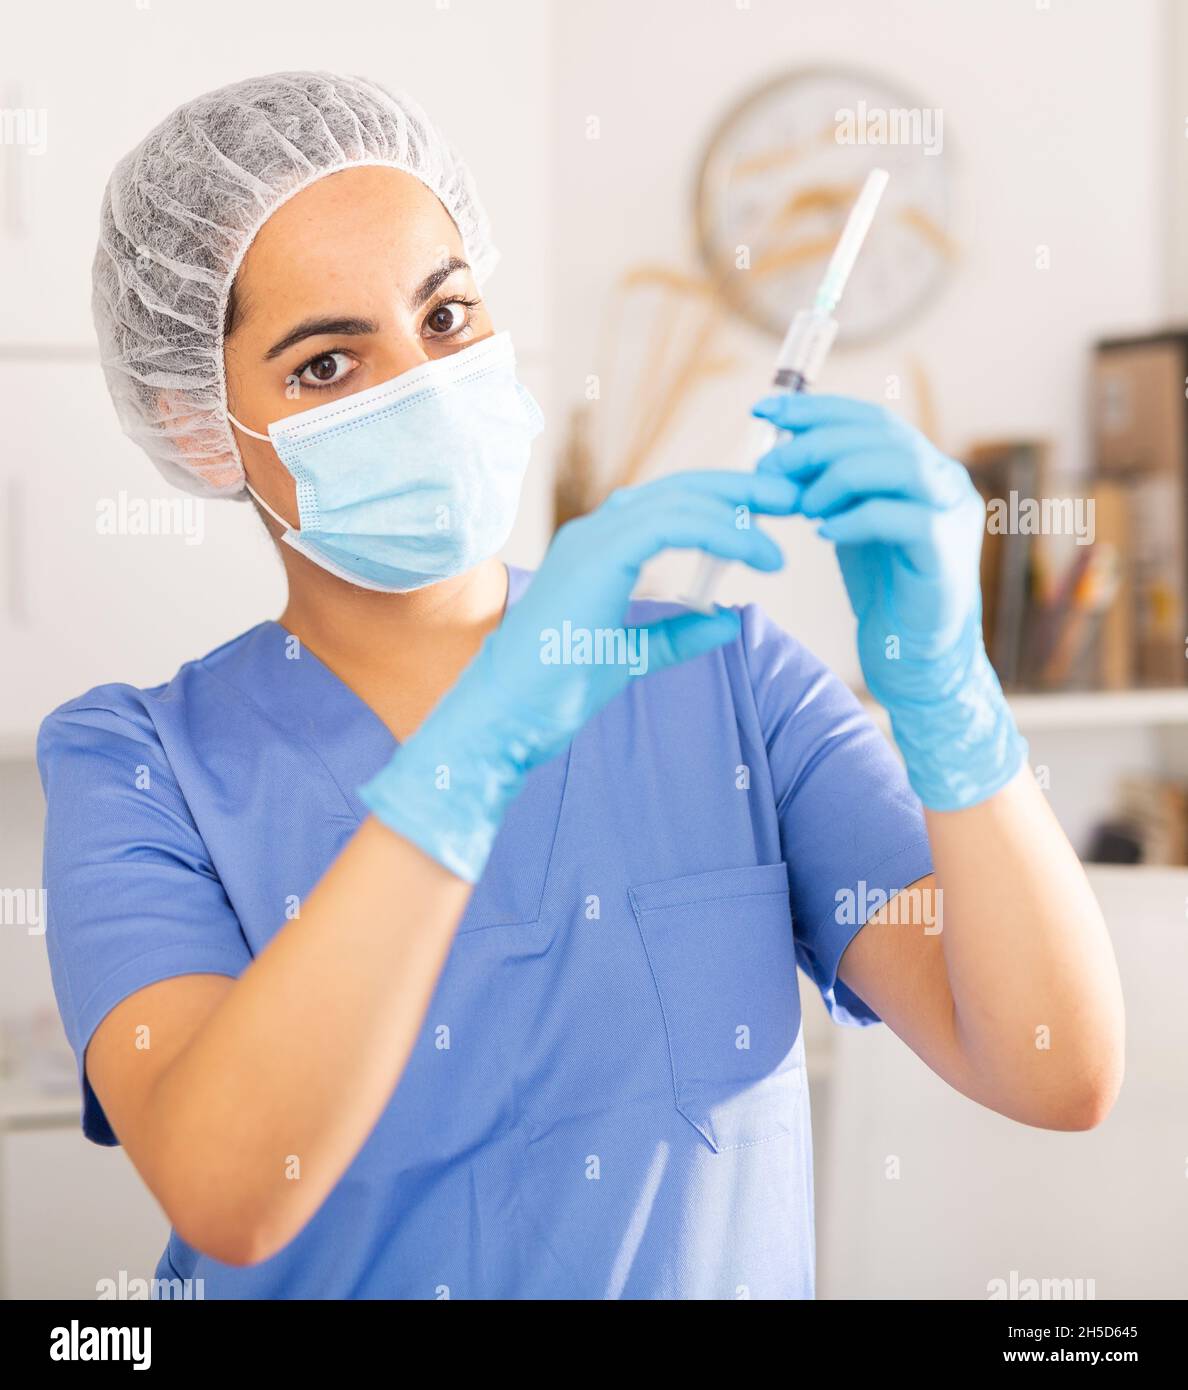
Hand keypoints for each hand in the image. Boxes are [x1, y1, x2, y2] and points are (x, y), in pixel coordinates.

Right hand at [361, 468, 798, 878]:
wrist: (507, 713)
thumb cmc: (553, 689)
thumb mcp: (631, 656)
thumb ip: (677, 636)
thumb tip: (725, 621)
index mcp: (597, 549)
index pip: (670, 505)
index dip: (723, 504)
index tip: (770, 518)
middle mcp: (593, 532)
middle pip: (680, 489)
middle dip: (741, 491)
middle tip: (795, 498)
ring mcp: (591, 539)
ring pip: (679, 499)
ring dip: (738, 507)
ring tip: (786, 523)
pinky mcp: (597, 556)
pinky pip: (671, 525)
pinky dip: (719, 533)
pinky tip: (755, 553)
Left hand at [752, 392, 1026, 810]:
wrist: (917, 654)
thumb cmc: (884, 587)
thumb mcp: (849, 520)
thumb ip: (828, 485)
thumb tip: (780, 450)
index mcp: (922, 465)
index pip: (869, 417)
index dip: (815, 409)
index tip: (764, 408)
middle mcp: (944, 479)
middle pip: (880, 434)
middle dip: (815, 444)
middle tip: (769, 469)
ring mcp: (952, 512)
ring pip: (897, 465)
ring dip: (837, 477)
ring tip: (801, 506)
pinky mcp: (946, 550)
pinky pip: (902, 518)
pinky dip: (856, 518)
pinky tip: (823, 532)